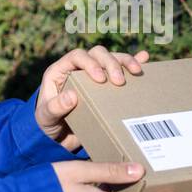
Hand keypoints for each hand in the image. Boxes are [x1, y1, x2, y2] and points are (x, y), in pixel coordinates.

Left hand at [35, 45, 150, 150]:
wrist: (58, 137)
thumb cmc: (48, 124)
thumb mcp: (46, 117)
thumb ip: (55, 107)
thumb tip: (72, 96)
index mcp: (61, 70)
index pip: (77, 56)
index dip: (90, 63)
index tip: (101, 79)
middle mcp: (79, 68)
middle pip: (98, 54)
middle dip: (111, 64)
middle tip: (120, 82)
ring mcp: (95, 74)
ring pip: (112, 58)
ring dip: (125, 61)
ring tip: (136, 72)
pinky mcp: (107, 85)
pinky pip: (121, 69)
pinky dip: (134, 62)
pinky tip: (145, 59)